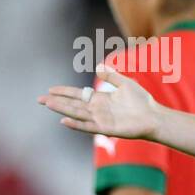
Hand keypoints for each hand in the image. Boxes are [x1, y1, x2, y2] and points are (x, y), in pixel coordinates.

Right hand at [38, 66, 161, 139]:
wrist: (154, 116)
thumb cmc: (142, 101)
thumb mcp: (125, 83)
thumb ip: (111, 76)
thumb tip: (97, 66)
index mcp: (101, 99)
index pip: (78, 95)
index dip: (64, 92)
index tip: (50, 89)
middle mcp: (98, 110)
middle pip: (73, 105)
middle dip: (56, 102)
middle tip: (40, 99)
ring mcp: (100, 119)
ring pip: (76, 114)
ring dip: (62, 110)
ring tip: (48, 105)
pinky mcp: (106, 128)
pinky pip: (87, 126)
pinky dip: (76, 124)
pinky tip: (64, 121)